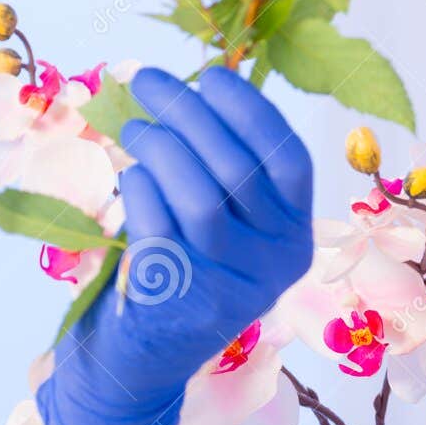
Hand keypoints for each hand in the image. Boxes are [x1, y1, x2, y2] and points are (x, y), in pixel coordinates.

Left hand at [36, 66, 312, 424]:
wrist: (153, 350)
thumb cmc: (189, 263)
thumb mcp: (226, 222)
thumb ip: (224, 169)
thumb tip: (192, 90)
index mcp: (295, 233)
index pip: (287, 158)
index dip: (250, 110)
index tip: (211, 74)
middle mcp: (274, 260)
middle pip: (237, 168)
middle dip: (188, 112)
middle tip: (147, 80)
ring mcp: (229, 282)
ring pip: (198, 194)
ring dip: (160, 146)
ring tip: (133, 128)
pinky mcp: (181, 296)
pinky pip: (158, 225)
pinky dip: (140, 188)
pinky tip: (130, 174)